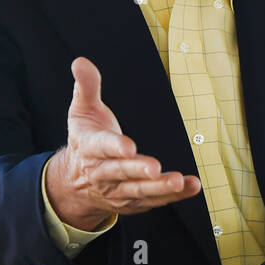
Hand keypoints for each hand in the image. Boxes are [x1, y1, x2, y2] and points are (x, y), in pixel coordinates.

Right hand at [46, 56, 200, 229]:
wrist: (73, 182)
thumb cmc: (85, 140)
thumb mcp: (81, 111)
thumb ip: (87, 87)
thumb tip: (81, 62)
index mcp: (90, 148)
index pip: (102, 147)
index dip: (115, 147)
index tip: (128, 146)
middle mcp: (103, 173)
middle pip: (121, 172)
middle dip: (138, 170)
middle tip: (155, 169)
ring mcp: (118, 190)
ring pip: (139, 191)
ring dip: (159, 188)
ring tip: (179, 182)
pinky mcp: (133, 201)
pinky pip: (154, 200)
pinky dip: (173, 196)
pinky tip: (190, 187)